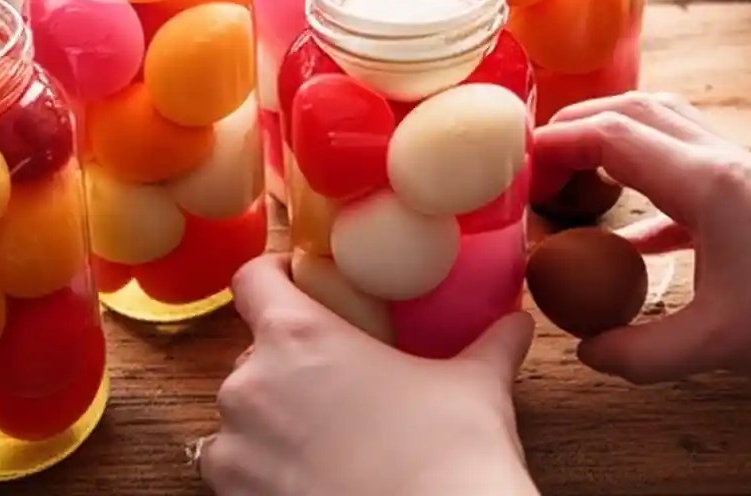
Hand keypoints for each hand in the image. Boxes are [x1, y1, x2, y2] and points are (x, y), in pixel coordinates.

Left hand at [197, 253, 540, 495]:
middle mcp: (250, 387)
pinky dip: (264, 471)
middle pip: (254, 353)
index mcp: (298, 338)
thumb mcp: (476, 387)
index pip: (254, 278)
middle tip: (337, 378)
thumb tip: (517, 324)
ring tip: (326, 438)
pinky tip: (313, 477)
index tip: (299, 281)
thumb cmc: (449, 456)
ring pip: (241, 419)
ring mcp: (234, 451)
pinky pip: (237, 472)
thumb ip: (491, 345)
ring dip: (272, 421)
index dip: (275, 275)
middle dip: (290, 363)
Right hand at [534, 92, 750, 382]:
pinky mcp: (750, 188)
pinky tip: (632, 232)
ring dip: (612, 136)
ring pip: (662, 123)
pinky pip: (683, 165)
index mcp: (703, 181)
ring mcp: (736, 168)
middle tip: (535, 157)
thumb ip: (642, 352)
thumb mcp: (719, 344)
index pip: (612, 135)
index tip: (518, 161)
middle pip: (633, 109)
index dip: (557, 141)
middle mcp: (717, 159)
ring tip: (573, 171)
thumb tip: (588, 351)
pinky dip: (646, 179)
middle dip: (577, 123)